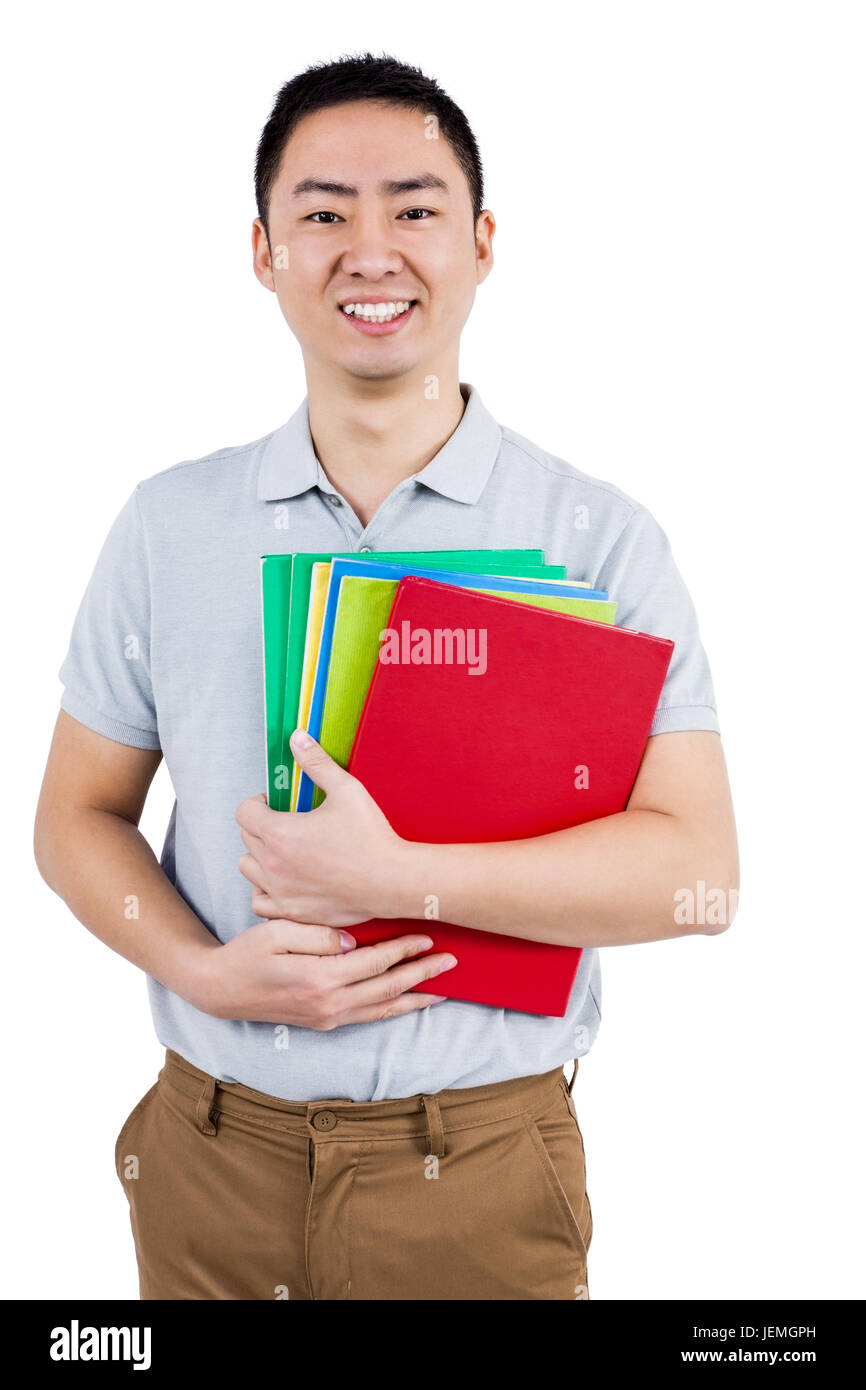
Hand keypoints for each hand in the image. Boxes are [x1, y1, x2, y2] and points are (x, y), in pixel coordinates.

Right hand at [190, 918, 456, 1027]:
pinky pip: (368, 1016)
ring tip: (442, 989)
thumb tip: (354, 941)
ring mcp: (327, 1017)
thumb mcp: (276, 932)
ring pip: (382, 1008)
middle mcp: (328, 1004)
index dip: (404, 949)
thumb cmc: (246, 953)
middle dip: (422, 974)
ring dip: (415, 998)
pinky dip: (392, 1009)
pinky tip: (408, 1003)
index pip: (374, 962)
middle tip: (451, 961)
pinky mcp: (325, 1022)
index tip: (428, 935)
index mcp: (319, 979)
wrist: (221, 990)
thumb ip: (318, 936)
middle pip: (387, 988)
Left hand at [235, 729, 407, 926]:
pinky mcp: (291, 912)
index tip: (276, 803)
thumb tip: (297, 738)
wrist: (392, 881)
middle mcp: (272, 865)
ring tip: (284, 851)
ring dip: (259, 856)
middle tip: (287, 823)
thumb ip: (317, 763)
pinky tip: (284, 880)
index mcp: (280, 833)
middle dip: (261, 826)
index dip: (257, 802)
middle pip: (245, 838)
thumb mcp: (346, 790)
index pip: (243, 812)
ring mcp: (280, 891)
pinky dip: (265, 890)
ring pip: (248, 868)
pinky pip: (259, 902)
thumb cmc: (371, 837)